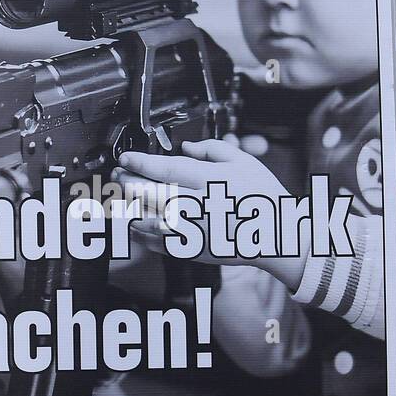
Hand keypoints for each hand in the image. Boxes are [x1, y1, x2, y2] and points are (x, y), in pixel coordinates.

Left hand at [112, 138, 305, 291]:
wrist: (276, 236)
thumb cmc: (261, 197)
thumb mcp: (242, 162)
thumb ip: (211, 149)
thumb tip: (185, 146)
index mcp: (208, 181)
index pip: (165, 170)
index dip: (139, 163)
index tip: (125, 158)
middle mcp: (196, 206)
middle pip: (148, 194)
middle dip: (126, 182)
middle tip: (118, 175)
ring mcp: (191, 231)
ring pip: (145, 220)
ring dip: (127, 207)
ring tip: (121, 197)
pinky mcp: (189, 249)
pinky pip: (154, 243)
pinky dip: (139, 232)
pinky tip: (135, 222)